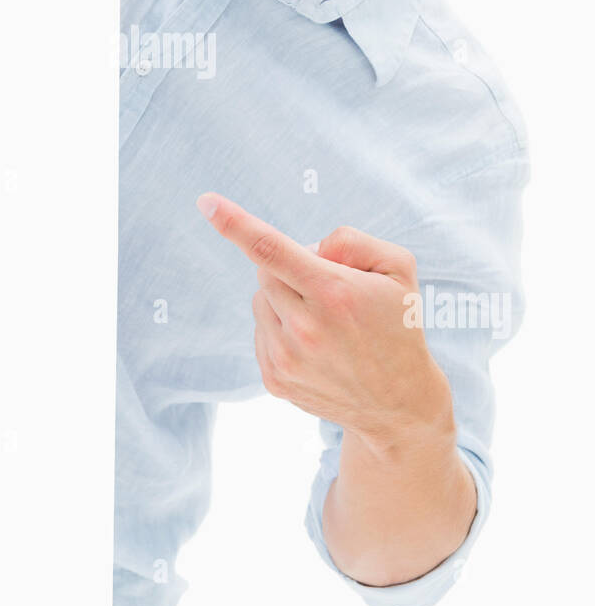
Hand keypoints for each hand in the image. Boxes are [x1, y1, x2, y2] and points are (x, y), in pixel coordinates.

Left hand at [196, 192, 454, 452]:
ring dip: (284, 299)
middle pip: (265, 270)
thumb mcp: (397, 268)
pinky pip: (261, 331)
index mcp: (334, 293)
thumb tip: (306, 248)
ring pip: (261, 300)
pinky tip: (315, 345)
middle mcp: (305, 328)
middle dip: (290, 268)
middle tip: (328, 288)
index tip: (206, 202)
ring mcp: (287, 359)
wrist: (399, 403)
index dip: (235, 223)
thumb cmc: (399, 324)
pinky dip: (281, 328)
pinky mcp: (275, 380)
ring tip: (325, 323)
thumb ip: (352, 240)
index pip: (273, 249)